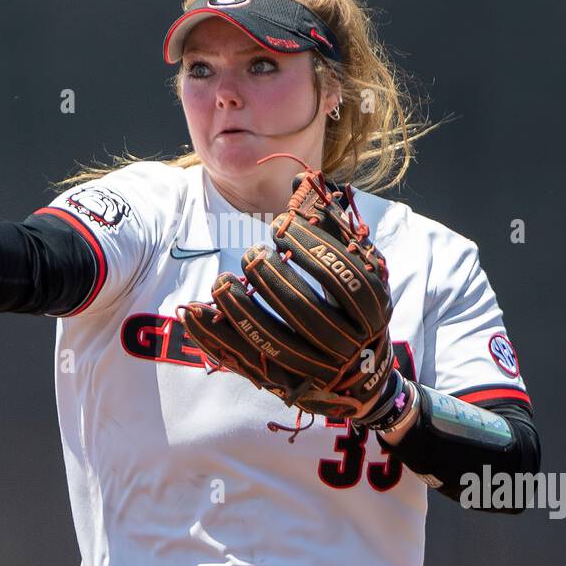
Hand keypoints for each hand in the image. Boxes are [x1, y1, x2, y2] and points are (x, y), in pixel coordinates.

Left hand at [177, 156, 396, 424]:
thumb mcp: (360, 266)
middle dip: (274, 280)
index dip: (310, 247)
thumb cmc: (358, 309)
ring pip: (276, 344)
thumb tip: (304, 179)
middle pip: (307, 313)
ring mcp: (316, 371)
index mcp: (372, 312)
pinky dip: (215, 339)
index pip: (343, 278)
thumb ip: (334, 224)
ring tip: (220, 282)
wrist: (364, 382)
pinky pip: (245, 363)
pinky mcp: (285, 386)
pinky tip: (193, 313)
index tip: (280, 223)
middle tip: (251, 254)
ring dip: (242, 312)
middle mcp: (348, 346)